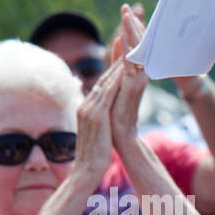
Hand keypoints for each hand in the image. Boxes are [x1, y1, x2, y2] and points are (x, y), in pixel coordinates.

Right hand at [73, 62, 121, 177]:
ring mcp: (89, 110)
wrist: (86, 172)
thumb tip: (108, 119)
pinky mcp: (96, 117)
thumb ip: (101, 123)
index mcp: (86, 109)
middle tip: (126, 43)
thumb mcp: (98, 135)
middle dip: (115, 61)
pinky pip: (107, 95)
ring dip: (117, 66)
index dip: (112, 70)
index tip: (123, 56)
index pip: (102, 86)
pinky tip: (126, 73)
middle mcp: (86, 106)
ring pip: (105, 83)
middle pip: (103, 79)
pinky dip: (116, 81)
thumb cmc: (95, 158)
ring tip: (129, 52)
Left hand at [110, 7, 149, 151]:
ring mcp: (138, 81)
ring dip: (132, 32)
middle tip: (129, 7)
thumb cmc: (117, 113)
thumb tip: (119, 44)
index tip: (128, 10)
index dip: (132, 28)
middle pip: (139, 45)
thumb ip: (118, 65)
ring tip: (128, 16)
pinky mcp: (132, 88)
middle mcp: (139, 75)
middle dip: (134, 25)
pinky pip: (130, 65)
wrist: (120, 134)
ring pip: (137, 52)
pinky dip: (127, 51)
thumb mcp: (115, 84)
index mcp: (133, 73)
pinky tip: (124, 37)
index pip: (134, 45)